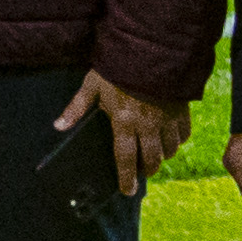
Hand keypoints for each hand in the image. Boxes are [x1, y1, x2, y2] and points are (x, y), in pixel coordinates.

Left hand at [51, 68, 188, 205]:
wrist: (152, 50)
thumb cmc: (118, 67)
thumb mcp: (92, 85)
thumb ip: (77, 107)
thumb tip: (58, 126)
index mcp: (124, 123)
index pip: (125, 159)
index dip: (126, 178)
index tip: (127, 191)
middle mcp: (147, 126)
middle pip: (151, 159)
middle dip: (147, 169)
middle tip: (143, 172)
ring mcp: (167, 120)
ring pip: (169, 150)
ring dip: (162, 156)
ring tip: (155, 155)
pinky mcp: (182, 111)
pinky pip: (183, 135)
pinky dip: (177, 141)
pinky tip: (171, 139)